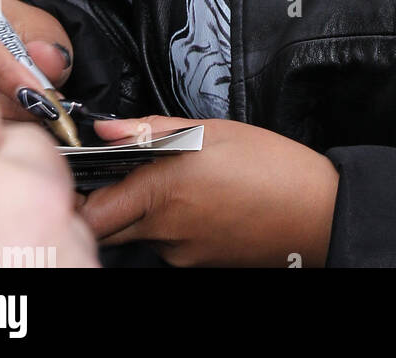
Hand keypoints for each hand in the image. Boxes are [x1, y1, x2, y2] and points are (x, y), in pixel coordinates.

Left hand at [79, 115, 339, 266]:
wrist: (318, 213)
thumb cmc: (275, 167)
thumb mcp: (215, 130)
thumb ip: (155, 129)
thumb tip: (108, 129)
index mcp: (164, 190)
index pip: (91, 211)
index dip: (77, 197)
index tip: (79, 178)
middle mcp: (165, 231)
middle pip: (109, 227)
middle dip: (108, 203)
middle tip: (125, 175)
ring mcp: (181, 255)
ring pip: (140, 234)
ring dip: (146, 211)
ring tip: (183, 183)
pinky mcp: (197, 266)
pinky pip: (169, 244)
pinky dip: (174, 224)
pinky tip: (203, 202)